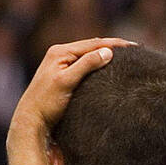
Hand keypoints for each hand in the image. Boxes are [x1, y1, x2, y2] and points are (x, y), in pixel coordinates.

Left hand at [8, 38, 134, 137]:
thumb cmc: (47, 103)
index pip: (93, 43)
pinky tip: (107, 70)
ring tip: (125, 58)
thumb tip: (108, 52)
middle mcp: (59, 55)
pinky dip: (97, 65)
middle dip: (112, 47)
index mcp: (60, 52)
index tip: (133, 46)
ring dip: (105, 55)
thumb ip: (86, 65)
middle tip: (134, 50)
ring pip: (88, 56)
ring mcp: (60, 65)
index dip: (114, 44)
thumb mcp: (67, 81)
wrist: (31, 120)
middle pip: (91, 47)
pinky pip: (84, 66)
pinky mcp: (62, 77)